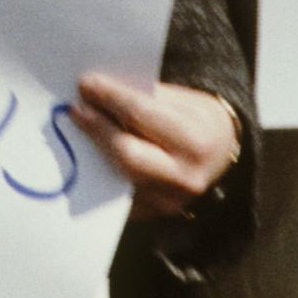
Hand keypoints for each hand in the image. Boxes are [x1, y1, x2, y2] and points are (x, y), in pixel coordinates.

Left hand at [72, 72, 238, 217]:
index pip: (142, 115)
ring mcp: (167, 202)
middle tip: (76, 107)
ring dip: (93, 148)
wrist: (222, 158)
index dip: (110, 98)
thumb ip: (147, 97)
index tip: (86, 82)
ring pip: (117, 174)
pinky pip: (117, 191)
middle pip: (126, 152)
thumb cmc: (199, 122)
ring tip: (79, 124)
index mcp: (196, 142)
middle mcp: (184, 177)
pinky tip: (88, 150)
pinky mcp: (151, 215)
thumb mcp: (186, 102)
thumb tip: (99, 91)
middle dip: (97, 126)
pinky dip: (100, 168)